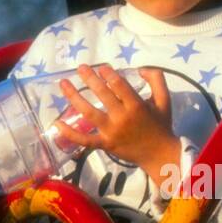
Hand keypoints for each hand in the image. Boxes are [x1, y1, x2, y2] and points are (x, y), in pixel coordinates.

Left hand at [54, 65, 179, 182]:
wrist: (159, 155)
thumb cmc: (161, 126)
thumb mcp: (164, 100)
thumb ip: (157, 80)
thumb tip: (141, 68)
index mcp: (136, 106)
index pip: (118, 84)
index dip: (108, 73)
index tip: (102, 67)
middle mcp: (121, 117)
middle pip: (102, 94)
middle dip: (90, 78)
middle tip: (81, 67)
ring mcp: (111, 132)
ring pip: (88, 113)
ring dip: (74, 97)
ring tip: (64, 83)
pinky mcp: (105, 144)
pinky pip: (84, 139)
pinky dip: (70, 133)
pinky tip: (57, 123)